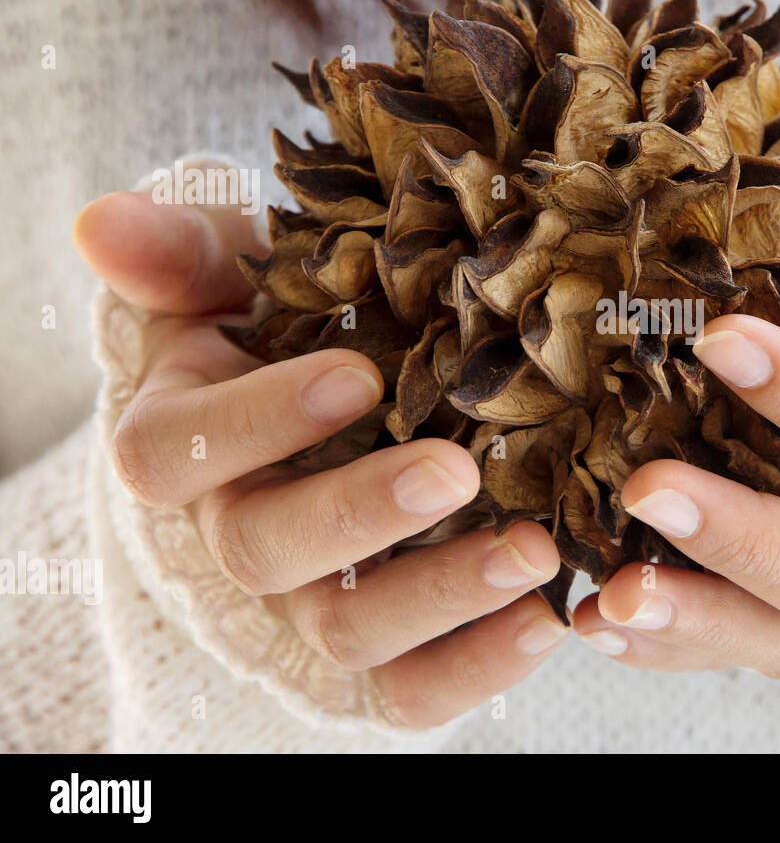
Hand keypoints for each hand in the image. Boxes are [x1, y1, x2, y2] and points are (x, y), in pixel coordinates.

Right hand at [76, 189, 566, 725]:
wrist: (343, 402)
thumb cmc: (282, 326)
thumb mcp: (232, 275)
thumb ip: (182, 254)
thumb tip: (100, 223)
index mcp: (184, 445)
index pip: (175, 452)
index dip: (256, 421)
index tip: (353, 376)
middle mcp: (240, 531)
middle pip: (267, 550)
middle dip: (361, 513)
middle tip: (456, 470)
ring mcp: (312, 598)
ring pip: (348, 629)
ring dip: (441, 595)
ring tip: (531, 550)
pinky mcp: (384, 648)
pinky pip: (414, 687)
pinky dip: (477, 666)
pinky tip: (547, 617)